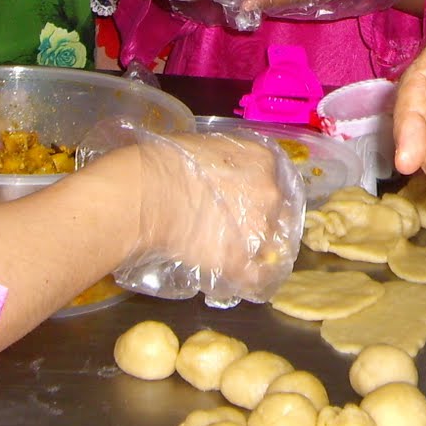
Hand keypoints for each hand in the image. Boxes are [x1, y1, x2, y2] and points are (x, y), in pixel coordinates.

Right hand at [120, 130, 304, 307]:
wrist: (147, 192)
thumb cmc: (167, 160)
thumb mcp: (207, 146)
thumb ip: (227, 162)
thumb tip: (222, 173)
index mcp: (263, 162)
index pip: (275, 181)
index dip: (259, 193)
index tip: (244, 200)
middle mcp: (270, 194)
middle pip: (277, 214)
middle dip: (260, 221)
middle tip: (233, 226)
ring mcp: (259, 231)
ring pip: (269, 246)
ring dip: (253, 250)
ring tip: (228, 252)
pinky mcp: (240, 262)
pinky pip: (256, 278)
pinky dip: (247, 280)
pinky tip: (235, 277)